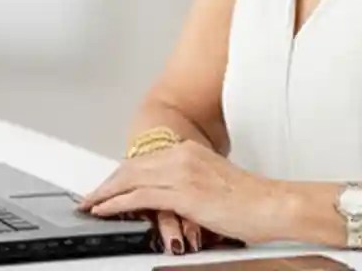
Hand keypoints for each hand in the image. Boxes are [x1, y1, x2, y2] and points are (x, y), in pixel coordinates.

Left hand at [77, 141, 287, 245]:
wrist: (272, 205)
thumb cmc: (250, 200)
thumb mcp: (212, 185)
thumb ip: (189, 186)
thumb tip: (173, 202)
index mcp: (189, 152)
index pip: (145, 162)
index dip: (121, 175)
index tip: (106, 186)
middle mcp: (182, 156)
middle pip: (132, 167)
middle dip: (107, 183)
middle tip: (89, 196)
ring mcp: (182, 173)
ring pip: (130, 179)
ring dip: (105, 193)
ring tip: (89, 204)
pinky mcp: (183, 192)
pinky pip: (139, 196)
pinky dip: (116, 203)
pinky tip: (105, 209)